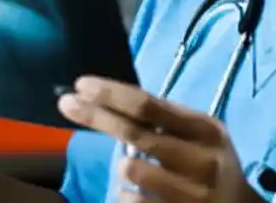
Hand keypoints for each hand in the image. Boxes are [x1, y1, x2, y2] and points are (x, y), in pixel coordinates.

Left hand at [58, 76, 265, 202]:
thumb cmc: (208, 164)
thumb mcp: (198, 136)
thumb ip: (164, 120)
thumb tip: (108, 97)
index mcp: (206, 129)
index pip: (149, 105)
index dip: (112, 93)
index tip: (82, 84)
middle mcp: (203, 159)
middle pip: (135, 132)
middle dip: (96, 116)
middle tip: (67, 104)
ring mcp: (193, 193)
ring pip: (131, 170)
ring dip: (122, 167)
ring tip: (134, 169)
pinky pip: (131, 201)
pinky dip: (125, 194)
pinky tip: (136, 193)